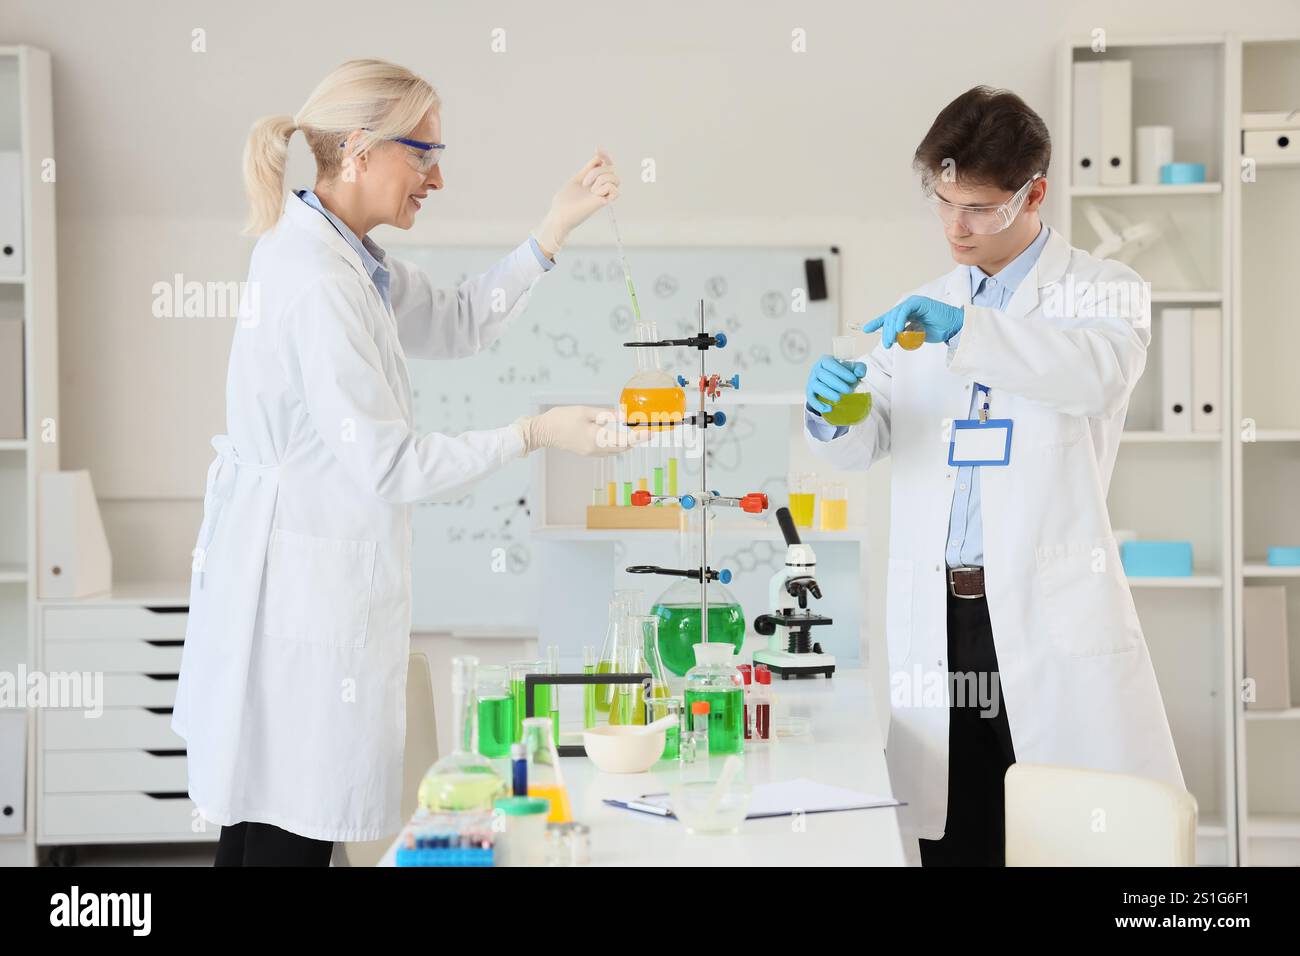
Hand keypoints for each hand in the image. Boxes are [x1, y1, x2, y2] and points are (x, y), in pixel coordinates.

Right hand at [513, 405, 647, 456]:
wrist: (542, 431)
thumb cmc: (561, 418)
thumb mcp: (585, 411)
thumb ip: (606, 415)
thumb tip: (624, 417)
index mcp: (596, 438)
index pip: (624, 440)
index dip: (639, 437)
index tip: (650, 433)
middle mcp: (595, 449)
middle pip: (622, 447)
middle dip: (635, 440)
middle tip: (646, 430)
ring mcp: (591, 452)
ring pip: (615, 450)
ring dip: (626, 442)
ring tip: (635, 432)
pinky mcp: (587, 452)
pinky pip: (607, 450)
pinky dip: (616, 443)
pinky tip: (617, 435)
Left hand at [532, 150, 620, 257]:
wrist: (560, 214)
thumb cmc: (564, 200)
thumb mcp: (576, 178)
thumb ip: (588, 168)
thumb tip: (598, 157)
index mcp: (593, 180)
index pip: (606, 165)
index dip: (605, 156)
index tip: (597, 150)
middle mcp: (600, 187)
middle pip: (611, 168)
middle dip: (597, 171)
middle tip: (584, 182)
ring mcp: (603, 194)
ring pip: (615, 178)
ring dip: (600, 179)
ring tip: (590, 189)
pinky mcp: (603, 202)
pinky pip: (615, 190)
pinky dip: (605, 188)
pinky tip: (596, 194)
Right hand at [805, 355, 864, 414]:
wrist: (834, 381)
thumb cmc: (844, 373)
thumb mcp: (853, 369)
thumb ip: (860, 368)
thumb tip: (859, 373)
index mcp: (825, 360)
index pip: (830, 363)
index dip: (841, 371)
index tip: (853, 379)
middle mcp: (816, 369)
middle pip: (822, 375)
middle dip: (836, 383)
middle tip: (849, 391)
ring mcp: (812, 381)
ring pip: (816, 386)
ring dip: (827, 393)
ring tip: (839, 399)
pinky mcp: (810, 392)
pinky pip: (810, 398)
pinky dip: (818, 405)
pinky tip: (829, 409)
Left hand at [863, 295, 963, 346]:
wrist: (953, 327)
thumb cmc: (938, 330)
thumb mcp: (916, 335)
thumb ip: (904, 335)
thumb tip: (892, 338)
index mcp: (907, 313)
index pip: (889, 318)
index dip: (877, 323)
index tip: (866, 329)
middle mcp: (908, 307)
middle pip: (890, 317)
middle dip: (886, 331)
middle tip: (886, 344)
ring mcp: (913, 303)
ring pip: (895, 315)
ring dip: (891, 329)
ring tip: (891, 341)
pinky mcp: (919, 303)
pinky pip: (904, 311)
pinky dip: (900, 320)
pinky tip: (899, 330)